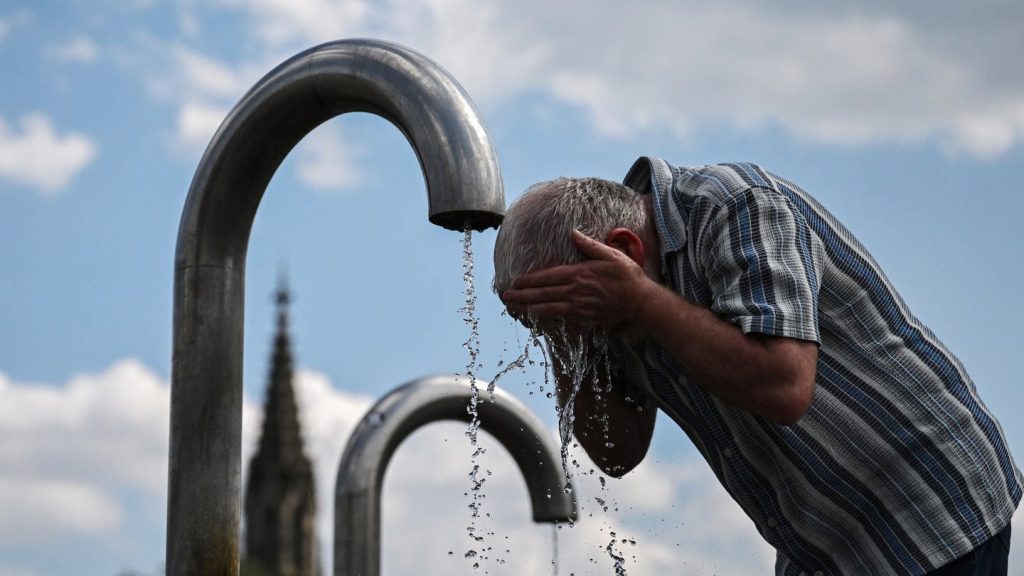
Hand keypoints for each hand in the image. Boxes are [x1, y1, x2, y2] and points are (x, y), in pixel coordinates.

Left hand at [501, 229, 654, 333]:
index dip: (529, 281)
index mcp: (579, 274)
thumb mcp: (611, 255)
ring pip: (547, 309)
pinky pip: (560, 318)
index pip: (548, 277)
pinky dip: (544, 318)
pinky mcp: (583, 319)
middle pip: (542, 294)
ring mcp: (578, 307)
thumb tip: (573, 232)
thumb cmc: (627, 277)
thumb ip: (590, 245)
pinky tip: (533, 318)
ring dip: (527, 309)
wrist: (641, 302)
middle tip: (504, 297)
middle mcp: (575, 292)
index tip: (514, 282)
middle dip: (521, 296)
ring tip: (512, 308)